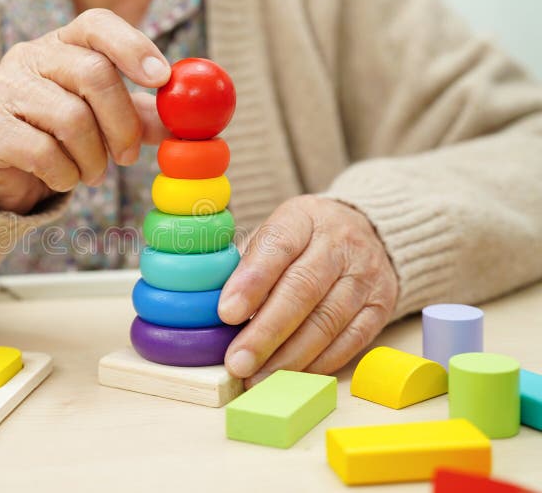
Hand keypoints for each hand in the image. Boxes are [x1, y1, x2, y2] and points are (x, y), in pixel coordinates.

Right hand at [0, 8, 171, 213]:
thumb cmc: (55, 136)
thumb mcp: (101, 120)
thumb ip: (138, 116)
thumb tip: (182, 123)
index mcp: (62, 45)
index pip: (98, 25)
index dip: (133, 47)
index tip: (161, 78)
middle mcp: (31, 57)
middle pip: (93, 73)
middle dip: (121, 123)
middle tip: (129, 157)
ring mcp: (4, 88)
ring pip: (71, 119)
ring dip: (93, 159)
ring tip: (91, 174)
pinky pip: (43, 153)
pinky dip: (64, 175)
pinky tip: (62, 178)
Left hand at [219, 195, 398, 387]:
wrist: (370, 232)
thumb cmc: (303, 240)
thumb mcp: (274, 234)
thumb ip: (247, 265)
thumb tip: (214, 310)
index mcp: (303, 218)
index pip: (277, 246)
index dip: (251, 282)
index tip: (226, 313)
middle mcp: (340, 243)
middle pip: (302, 290)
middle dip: (266, 332)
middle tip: (237, 362)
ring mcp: (365, 276)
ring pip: (327, 321)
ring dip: (288, 356)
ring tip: (257, 377)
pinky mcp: (381, 307)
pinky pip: (350, 341)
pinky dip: (317, 363)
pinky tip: (290, 376)